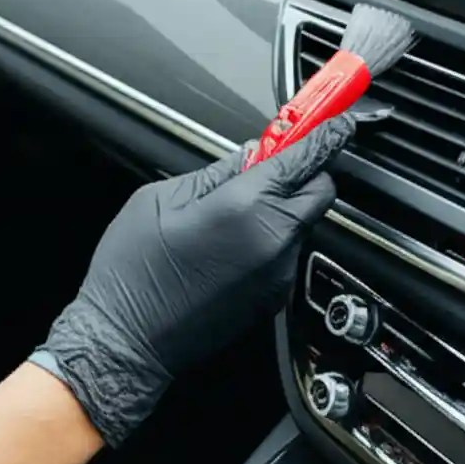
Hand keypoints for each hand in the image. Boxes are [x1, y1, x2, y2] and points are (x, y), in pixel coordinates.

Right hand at [29, 115, 355, 446]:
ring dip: (284, 207)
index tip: (338, 120)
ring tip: (232, 213)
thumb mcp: (159, 201)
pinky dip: (271, 238)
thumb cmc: (131, 274)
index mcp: (243, 207)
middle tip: (274, 164)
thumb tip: (248, 156)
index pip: (305, 158)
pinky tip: (229, 245)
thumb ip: (214, 173)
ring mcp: (277, 273)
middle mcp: (272, 240)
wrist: (126, 344)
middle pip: (320, 190)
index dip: (326, 133)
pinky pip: (286, 252)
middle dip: (306, 172)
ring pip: (304, 222)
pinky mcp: (274, 298)